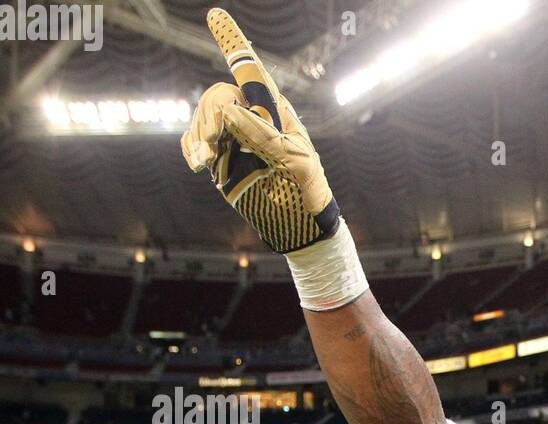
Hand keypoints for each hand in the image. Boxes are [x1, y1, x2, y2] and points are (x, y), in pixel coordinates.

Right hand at [181, 8, 338, 252]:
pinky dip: (191, 147)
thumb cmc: (306, 192)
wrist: (299, 228)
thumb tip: (228, 109)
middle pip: (218, 96)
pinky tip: (198, 163)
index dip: (234, 44)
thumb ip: (262, 136)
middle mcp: (253, 118)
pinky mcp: (221, 158)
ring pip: (204, 117)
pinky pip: (194, 140)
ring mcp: (235, 138)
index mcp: (276, 112)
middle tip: (212, 148)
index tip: (215, 15)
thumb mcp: (293, 163)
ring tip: (207, 162)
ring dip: (200, 135)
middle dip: (211, 117)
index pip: (253, 73)